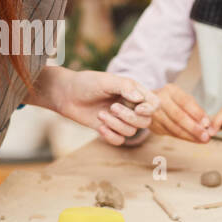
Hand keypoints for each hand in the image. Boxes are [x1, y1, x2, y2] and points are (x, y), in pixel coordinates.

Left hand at [35, 67, 156, 143]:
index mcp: (134, 92)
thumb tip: (140, 100)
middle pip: (145, 121)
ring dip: (116, 125)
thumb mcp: (106, 81)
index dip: (150, 109)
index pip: (154, 103)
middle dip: (129, 117)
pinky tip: (100, 127)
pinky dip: (111, 136)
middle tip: (113, 107)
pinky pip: (119, 140)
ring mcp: (120, 119)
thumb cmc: (86, 83)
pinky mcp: (109, 129)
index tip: (138, 108)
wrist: (66, 94)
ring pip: (131, 132)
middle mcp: (130, 107)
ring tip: (101, 114)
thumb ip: (125, 87)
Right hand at [150, 83, 211, 142]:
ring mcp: (154, 114)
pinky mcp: (153, 125)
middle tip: (205, 136)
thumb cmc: (173, 100)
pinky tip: (192, 139)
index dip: (197, 113)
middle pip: (178, 116)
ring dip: (189, 136)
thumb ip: (194, 109)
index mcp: (170, 90)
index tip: (207, 123)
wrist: (149, 103)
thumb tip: (206, 124)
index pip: (185, 102)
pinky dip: (182, 137)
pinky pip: (170, 133)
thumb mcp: (183, 98)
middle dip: (193, 128)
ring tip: (201, 140)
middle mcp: (159, 101)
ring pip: (173, 128)